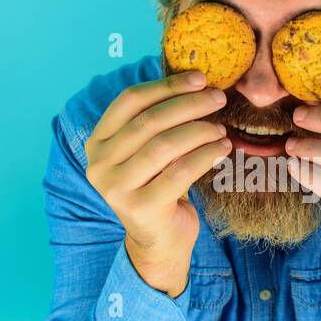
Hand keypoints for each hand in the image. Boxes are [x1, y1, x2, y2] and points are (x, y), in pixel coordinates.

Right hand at [84, 72, 231, 296]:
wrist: (159, 241)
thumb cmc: (159, 186)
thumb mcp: (149, 152)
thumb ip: (157, 122)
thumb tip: (196, 81)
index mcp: (97, 143)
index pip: (129, 101)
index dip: (166, 86)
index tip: (200, 78)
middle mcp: (99, 165)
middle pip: (149, 121)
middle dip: (189, 105)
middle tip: (219, 98)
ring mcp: (117, 188)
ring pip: (164, 146)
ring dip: (199, 131)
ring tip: (222, 128)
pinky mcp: (141, 208)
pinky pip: (179, 172)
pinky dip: (205, 156)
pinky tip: (223, 149)